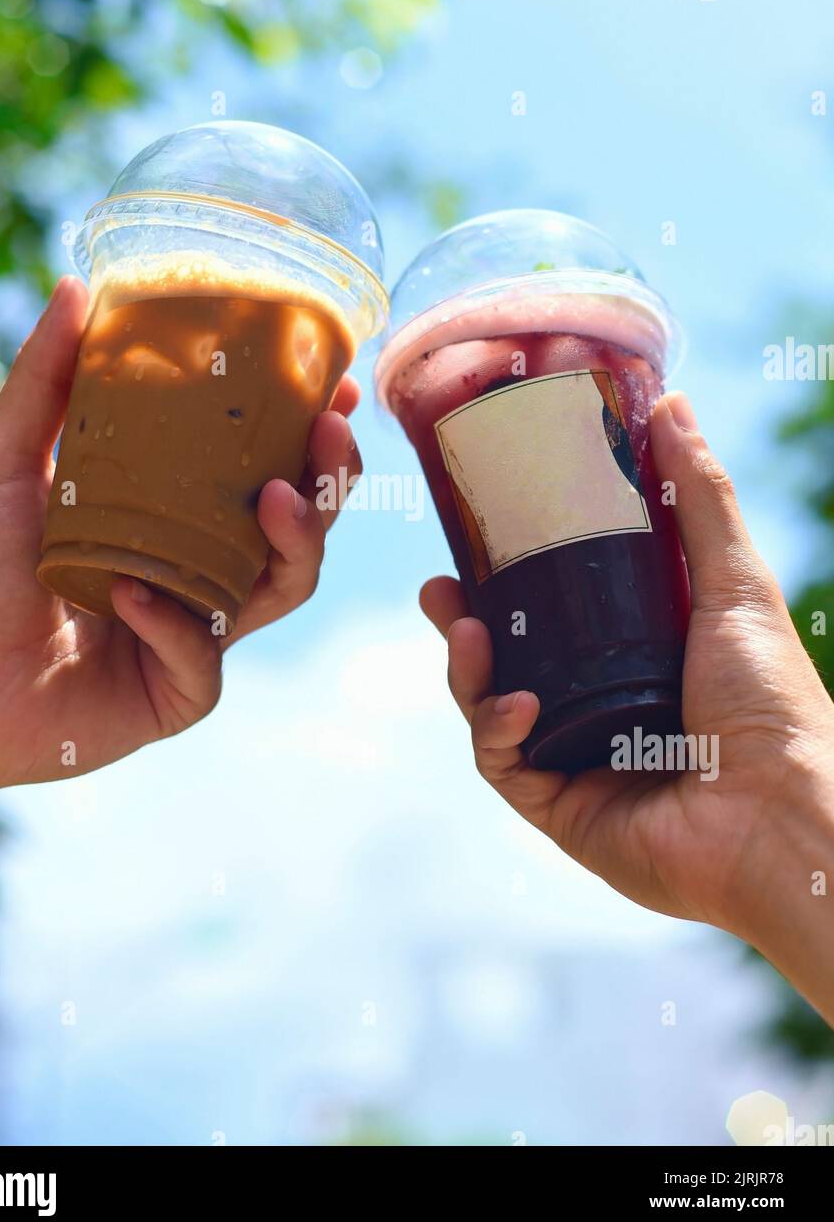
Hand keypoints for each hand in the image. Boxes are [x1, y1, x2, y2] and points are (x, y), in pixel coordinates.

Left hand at [0, 277, 361, 808]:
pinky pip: (202, 658)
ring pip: (282, 590)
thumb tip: (76, 286)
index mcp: (179, 518)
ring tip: (277, 496)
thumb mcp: (4, 461)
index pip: (266, 470)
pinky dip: (173, 623)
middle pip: (298, 527)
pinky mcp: (175, 693)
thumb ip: (44, 380)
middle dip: (329, 482)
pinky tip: (132, 593)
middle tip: (328, 435)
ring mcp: (196, 634)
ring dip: (294, 542)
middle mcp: (201, 573)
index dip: (309, 434)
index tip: (333, 387)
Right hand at [422, 392, 833, 1021]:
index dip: (508, 575)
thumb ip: (698, 496)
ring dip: (468, 670)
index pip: (554, 609)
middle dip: (465, 624)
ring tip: (468, 631)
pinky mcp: (561, 808)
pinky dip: (498, 731)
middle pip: (510, 658)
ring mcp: (576, 757)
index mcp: (636, 654)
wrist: (781, 816)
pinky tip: (514, 704)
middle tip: (440, 589)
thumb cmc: (773, 703)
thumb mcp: (732, 582)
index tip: (474, 535)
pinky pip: (505, 764)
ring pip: (492, 707)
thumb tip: (671, 405)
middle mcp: (600, 704)